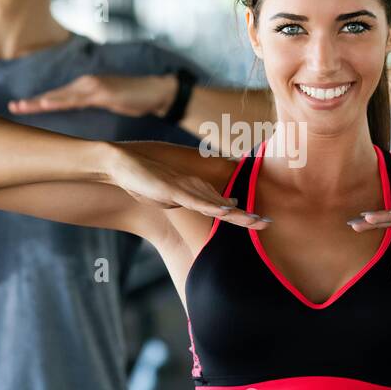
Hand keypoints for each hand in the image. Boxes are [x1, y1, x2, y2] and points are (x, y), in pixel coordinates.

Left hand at [8, 73, 175, 116]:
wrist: (157, 92)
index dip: (38, 102)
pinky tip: (48, 103)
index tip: (19, 107)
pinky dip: (61, 100)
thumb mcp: (107, 101)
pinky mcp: (103, 92)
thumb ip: (90, 103)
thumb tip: (76, 110)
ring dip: (41, 101)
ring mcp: (94, 86)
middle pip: (55, 95)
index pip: (57, 96)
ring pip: (62, 96)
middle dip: (33, 102)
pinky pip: (78, 99)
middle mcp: (86, 83)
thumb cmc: (133, 98)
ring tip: (22, 106)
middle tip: (12, 107)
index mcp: (85, 87)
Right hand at [106, 147, 267, 228]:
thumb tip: (217, 206)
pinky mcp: (172, 189)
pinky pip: (195, 200)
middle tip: (269, 224)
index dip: (244, 217)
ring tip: (256, 220)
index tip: (264, 224)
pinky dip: (211, 206)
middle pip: (226, 207)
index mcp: (196, 194)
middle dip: (246, 217)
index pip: (224, 209)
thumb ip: (192, 200)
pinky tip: (226, 211)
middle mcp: (195, 190)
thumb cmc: (145, 182)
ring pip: (216, 204)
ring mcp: (185, 189)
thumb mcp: (171, 196)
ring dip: (236, 213)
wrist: (122, 165)